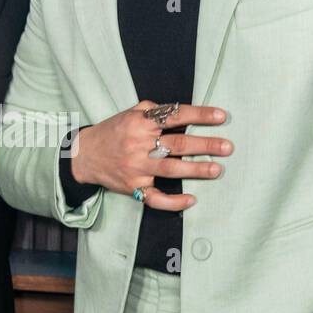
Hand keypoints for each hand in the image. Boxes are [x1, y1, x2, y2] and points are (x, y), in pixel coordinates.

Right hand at [72, 101, 230, 209]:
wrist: (85, 155)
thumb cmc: (113, 131)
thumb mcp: (130, 113)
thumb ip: (153, 110)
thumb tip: (180, 111)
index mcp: (140, 123)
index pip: (174, 116)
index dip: (199, 115)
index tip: (221, 116)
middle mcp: (138, 145)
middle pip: (177, 144)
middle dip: (204, 145)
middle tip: (227, 147)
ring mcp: (136, 168)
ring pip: (171, 170)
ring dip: (196, 170)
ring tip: (216, 170)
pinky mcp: (133, 187)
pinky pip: (155, 198)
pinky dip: (174, 202)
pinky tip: (191, 200)